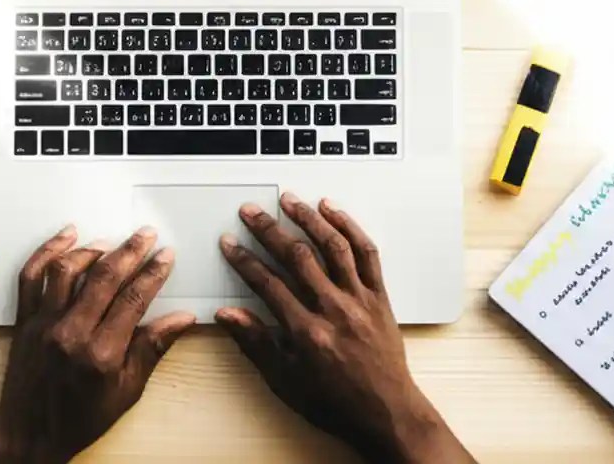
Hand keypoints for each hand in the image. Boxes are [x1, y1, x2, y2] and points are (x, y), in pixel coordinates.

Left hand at [0, 226, 194, 463]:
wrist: (29, 436)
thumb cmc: (79, 419)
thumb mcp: (127, 391)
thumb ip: (153, 349)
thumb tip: (183, 319)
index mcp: (101, 354)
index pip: (134, 299)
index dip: (153, 273)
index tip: (166, 256)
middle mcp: (71, 333)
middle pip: (104, 277)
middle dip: (130, 250)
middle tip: (147, 235)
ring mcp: (43, 324)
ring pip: (67, 270)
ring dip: (92, 248)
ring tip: (112, 241)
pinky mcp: (24, 321)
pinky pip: (31, 276)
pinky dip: (47, 251)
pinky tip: (66, 237)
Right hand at [216, 195, 473, 463]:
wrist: (386, 413)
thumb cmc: (336, 402)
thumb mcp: (285, 381)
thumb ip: (255, 343)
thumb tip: (227, 314)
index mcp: (307, 332)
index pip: (267, 284)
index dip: (244, 260)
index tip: (229, 244)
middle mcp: (334, 310)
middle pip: (296, 257)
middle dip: (268, 230)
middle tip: (250, 212)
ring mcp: (360, 300)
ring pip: (333, 247)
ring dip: (309, 219)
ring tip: (289, 200)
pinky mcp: (380, 296)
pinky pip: (367, 253)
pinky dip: (350, 228)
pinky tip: (333, 212)